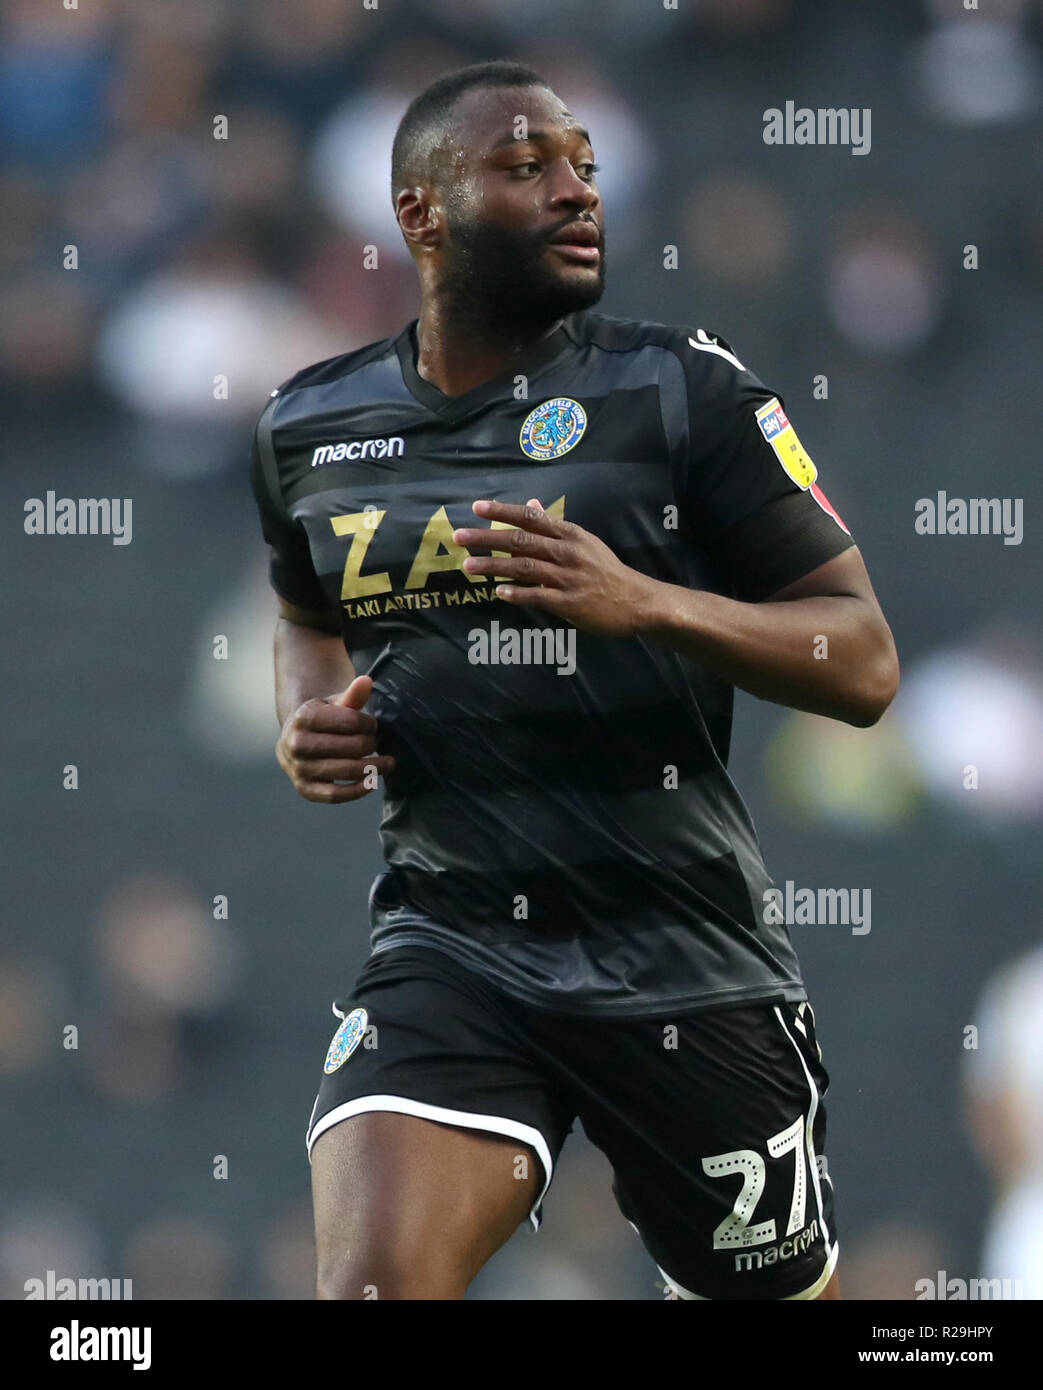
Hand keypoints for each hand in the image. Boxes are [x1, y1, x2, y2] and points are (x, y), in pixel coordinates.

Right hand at [276, 674, 394, 802]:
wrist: (295, 740)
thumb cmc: (322, 720)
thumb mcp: (334, 703)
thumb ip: (352, 695)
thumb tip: (366, 681)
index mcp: (303, 717)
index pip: (349, 721)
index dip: (368, 723)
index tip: (372, 725)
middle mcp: (296, 744)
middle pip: (350, 747)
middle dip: (370, 744)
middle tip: (377, 742)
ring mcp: (298, 769)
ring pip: (345, 771)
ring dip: (372, 768)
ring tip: (388, 763)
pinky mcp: (304, 789)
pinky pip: (335, 795)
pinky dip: (357, 791)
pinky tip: (372, 782)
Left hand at [451, 498, 658, 636]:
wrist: (637, 600)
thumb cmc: (607, 570)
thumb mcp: (584, 541)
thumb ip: (554, 525)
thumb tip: (531, 502)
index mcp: (570, 534)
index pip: (531, 517)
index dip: (502, 511)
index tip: (476, 507)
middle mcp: (567, 552)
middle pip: (521, 540)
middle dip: (487, 537)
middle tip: (459, 536)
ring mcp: (568, 578)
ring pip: (524, 568)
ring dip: (494, 566)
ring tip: (469, 565)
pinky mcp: (569, 603)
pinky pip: (537, 596)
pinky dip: (517, 593)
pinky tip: (498, 592)